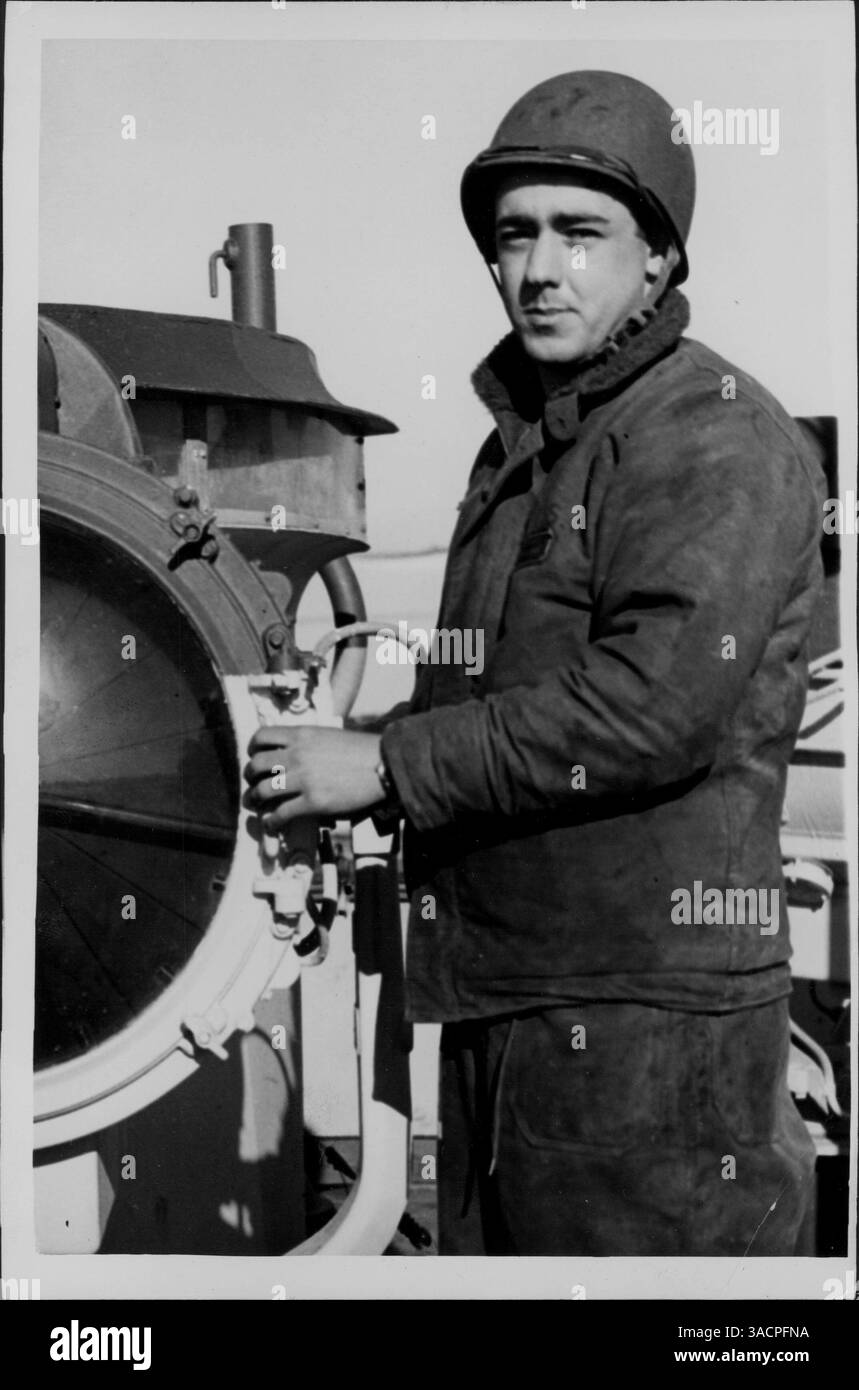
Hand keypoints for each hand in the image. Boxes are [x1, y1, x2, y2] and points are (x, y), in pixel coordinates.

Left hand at [243, 726, 383, 829]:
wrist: (383, 765)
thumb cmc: (360, 750)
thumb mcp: (328, 735)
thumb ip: (306, 742)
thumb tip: (290, 751)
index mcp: (301, 735)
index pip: (262, 737)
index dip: (253, 749)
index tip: (254, 756)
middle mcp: (297, 755)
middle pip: (256, 765)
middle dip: (250, 776)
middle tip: (254, 783)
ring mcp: (304, 779)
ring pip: (263, 790)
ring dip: (255, 799)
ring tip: (258, 804)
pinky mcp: (313, 802)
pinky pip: (281, 813)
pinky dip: (271, 821)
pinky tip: (272, 823)